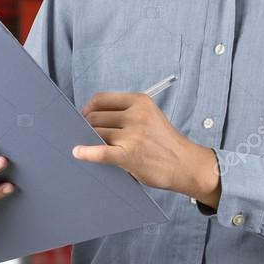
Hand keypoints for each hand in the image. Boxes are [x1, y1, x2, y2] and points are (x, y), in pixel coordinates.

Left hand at [73, 91, 218, 201]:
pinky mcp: (130, 155)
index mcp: (140, 101)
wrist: (185, 164)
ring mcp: (133, 135)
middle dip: (90, 127)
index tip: (85, 117)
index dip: (89, 109)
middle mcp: (136, 115)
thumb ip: (123, 112)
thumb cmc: (163, 141)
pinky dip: (87, 153)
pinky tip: (78, 152)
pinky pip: (101, 152)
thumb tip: (89, 116)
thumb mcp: (148, 115)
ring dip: (92, 140)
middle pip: (96, 117)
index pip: (101, 99)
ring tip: (97, 145)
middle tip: (91, 135)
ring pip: (97, 133)